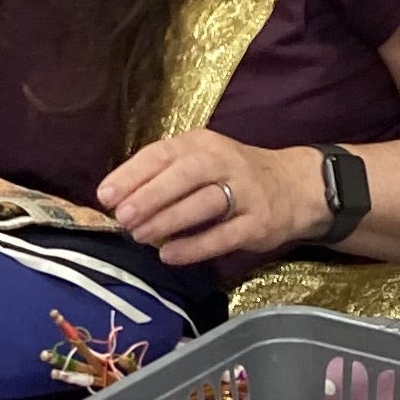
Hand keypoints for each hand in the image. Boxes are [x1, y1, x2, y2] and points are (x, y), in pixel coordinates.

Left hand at [97, 127, 324, 268]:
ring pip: (203, 204)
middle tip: (124, 216)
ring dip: (168, 221)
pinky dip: (194, 246)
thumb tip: (118, 200)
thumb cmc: (233, 176)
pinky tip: (169, 255)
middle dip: (150, 196)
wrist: (294, 187)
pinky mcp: (258, 222)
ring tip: (140, 236)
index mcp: (202, 144)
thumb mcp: (201, 161)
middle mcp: (224, 162)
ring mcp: (245, 192)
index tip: (105, 195)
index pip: (162, 153)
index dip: (132, 174)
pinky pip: (223, 236)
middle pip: (184, 175)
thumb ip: (164, 176)